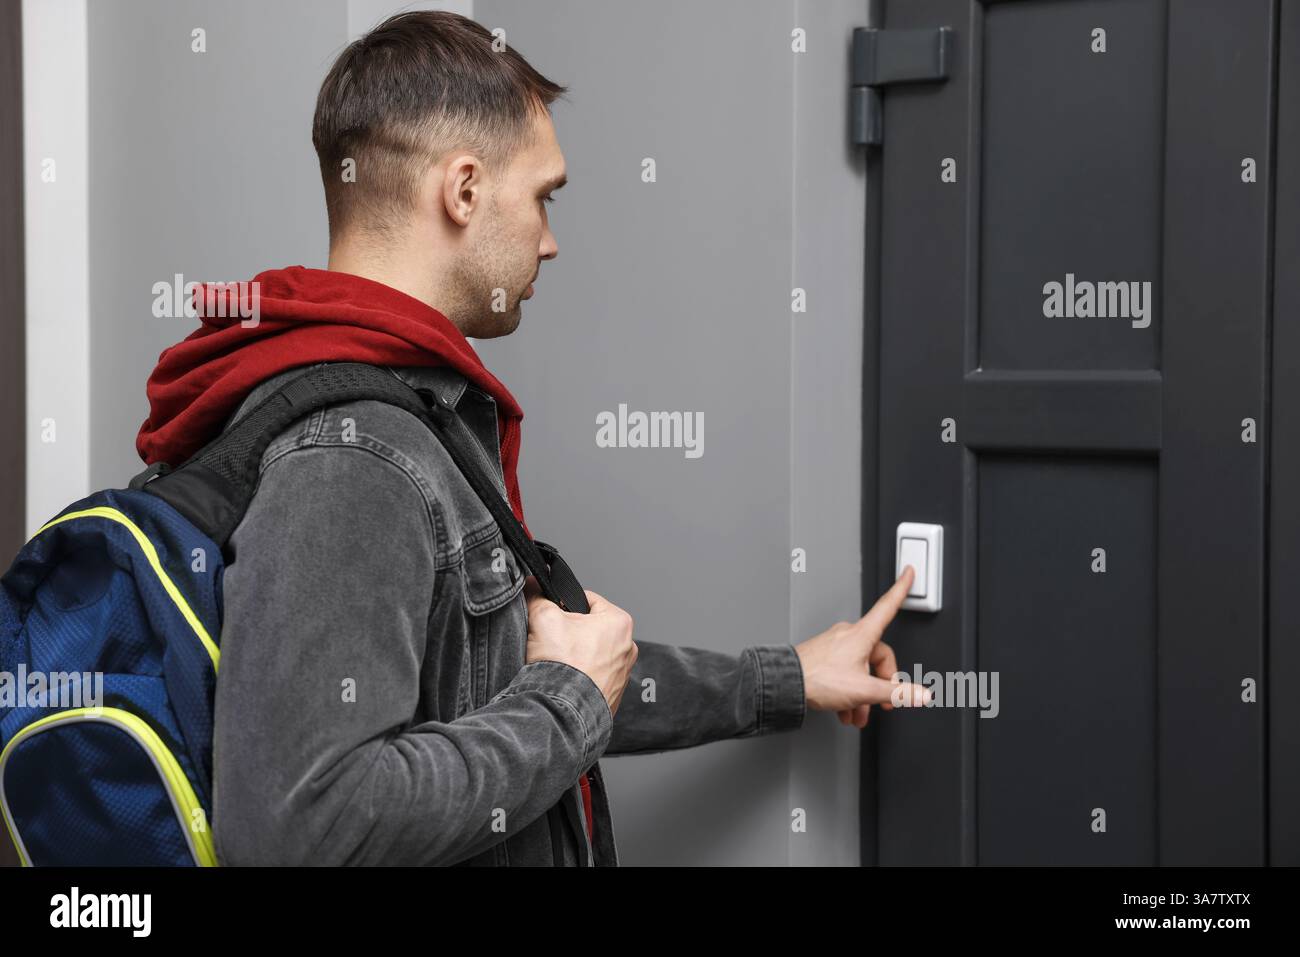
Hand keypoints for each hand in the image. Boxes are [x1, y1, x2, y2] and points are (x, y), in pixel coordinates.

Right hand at [523, 576, 638, 715]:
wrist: (563, 713)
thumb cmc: (562, 667)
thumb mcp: (543, 619)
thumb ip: (538, 597)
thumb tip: (532, 586)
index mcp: (619, 622)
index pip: (587, 600)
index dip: (564, 604)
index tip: (552, 615)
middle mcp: (627, 647)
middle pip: (589, 628)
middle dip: (569, 632)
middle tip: (551, 641)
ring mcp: (622, 674)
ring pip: (591, 653)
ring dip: (574, 655)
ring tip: (557, 662)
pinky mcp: (613, 695)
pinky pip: (592, 676)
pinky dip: (579, 676)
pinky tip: (564, 680)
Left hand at [794, 566, 931, 727]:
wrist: (786, 684)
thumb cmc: (818, 679)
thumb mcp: (864, 690)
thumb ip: (895, 693)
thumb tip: (920, 694)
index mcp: (862, 635)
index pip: (888, 606)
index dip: (901, 590)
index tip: (908, 573)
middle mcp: (848, 635)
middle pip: (877, 655)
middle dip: (880, 684)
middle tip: (882, 703)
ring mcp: (834, 645)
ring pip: (859, 669)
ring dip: (862, 695)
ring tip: (858, 714)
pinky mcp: (823, 657)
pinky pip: (844, 672)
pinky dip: (848, 692)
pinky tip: (845, 710)